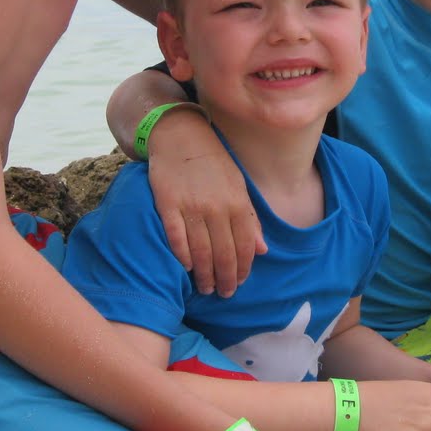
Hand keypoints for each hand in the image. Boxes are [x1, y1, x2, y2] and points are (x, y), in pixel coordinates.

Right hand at [145, 111, 264, 295]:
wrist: (181, 136)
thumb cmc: (213, 163)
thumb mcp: (238, 186)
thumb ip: (250, 218)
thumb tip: (262, 250)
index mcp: (237, 203)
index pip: (244, 246)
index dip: (243, 268)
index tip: (239, 283)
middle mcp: (217, 207)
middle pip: (224, 253)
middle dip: (226, 278)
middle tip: (224, 294)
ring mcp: (192, 206)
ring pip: (201, 251)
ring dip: (205, 274)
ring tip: (205, 288)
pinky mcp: (168, 204)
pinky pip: (176, 236)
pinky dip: (182, 255)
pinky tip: (187, 268)